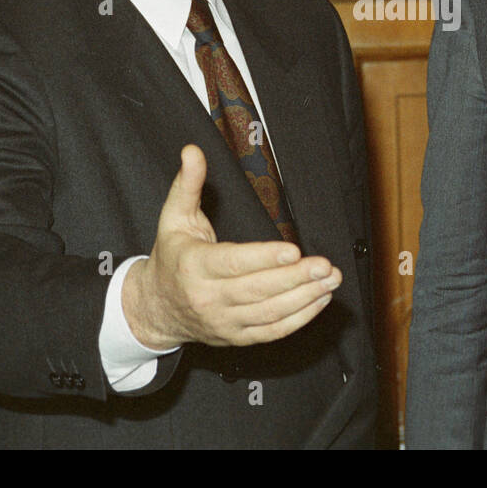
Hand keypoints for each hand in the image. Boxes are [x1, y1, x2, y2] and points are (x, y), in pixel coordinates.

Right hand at [122, 144, 339, 349]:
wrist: (155, 308)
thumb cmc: (170, 257)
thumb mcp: (173, 217)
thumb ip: (187, 184)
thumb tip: (193, 151)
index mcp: (194, 266)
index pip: (234, 263)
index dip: (265, 258)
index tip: (293, 250)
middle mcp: (209, 298)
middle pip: (258, 290)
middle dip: (296, 278)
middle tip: (326, 265)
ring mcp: (224, 321)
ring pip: (270, 313)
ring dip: (305, 297)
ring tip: (331, 280)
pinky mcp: (237, 336)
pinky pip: (272, 331)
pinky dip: (299, 318)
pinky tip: (320, 299)